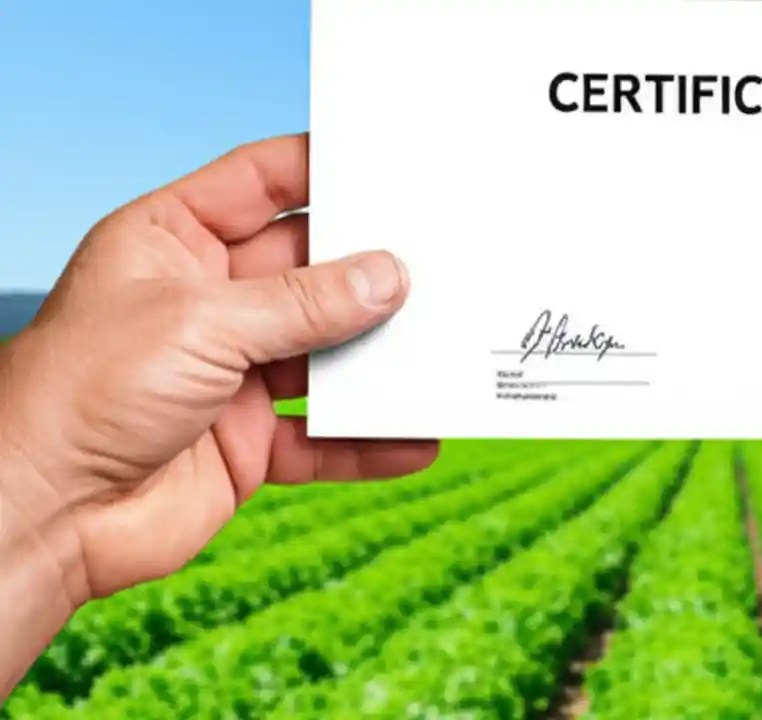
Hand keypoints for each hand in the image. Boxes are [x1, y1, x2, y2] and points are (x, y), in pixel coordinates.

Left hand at [0, 133, 438, 611]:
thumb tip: (389, 279)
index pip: (261, 182)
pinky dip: (369, 442)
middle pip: (310, 271)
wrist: (43, 514)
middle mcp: (207, 301)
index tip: (391, 166)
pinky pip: (325, 436)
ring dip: (379, 359)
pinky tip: (415, 437)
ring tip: (441, 349)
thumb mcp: (202, 323)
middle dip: (371, 271)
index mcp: (174, 241)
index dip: (324, 169)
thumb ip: (304, 303)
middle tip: (440, 261)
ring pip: (326, 355)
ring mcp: (231, 373)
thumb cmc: (81, 393)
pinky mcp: (249, 442)